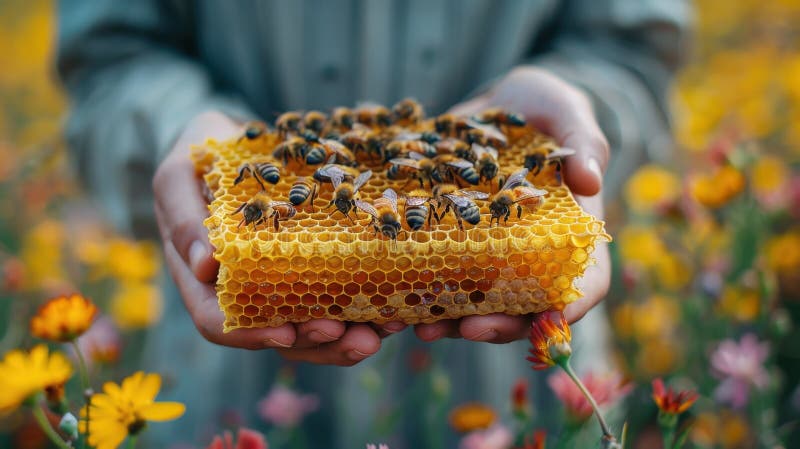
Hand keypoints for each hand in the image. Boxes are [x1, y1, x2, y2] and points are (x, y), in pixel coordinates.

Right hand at [153, 111, 404, 364]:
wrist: (232, 136)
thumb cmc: (201, 151)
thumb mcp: (180, 174)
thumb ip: (183, 217)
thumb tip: (205, 268)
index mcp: (200, 276)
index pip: (218, 321)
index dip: (250, 335)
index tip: (286, 334)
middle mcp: (239, 288)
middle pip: (274, 335)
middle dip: (317, 344)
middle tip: (358, 338)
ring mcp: (275, 282)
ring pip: (307, 328)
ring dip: (345, 339)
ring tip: (382, 331)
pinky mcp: (308, 267)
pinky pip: (332, 299)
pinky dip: (359, 310)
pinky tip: (390, 310)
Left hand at [414, 66, 610, 343]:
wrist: (502, 103)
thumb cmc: (548, 109)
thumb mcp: (569, 114)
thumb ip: (583, 143)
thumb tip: (590, 179)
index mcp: (570, 233)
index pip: (586, 283)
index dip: (572, 307)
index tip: (552, 318)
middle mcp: (530, 254)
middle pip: (525, 308)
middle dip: (498, 325)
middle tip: (469, 329)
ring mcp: (489, 252)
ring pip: (477, 302)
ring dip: (450, 320)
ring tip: (420, 323)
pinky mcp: (451, 240)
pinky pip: (436, 273)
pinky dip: (415, 288)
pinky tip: (390, 294)